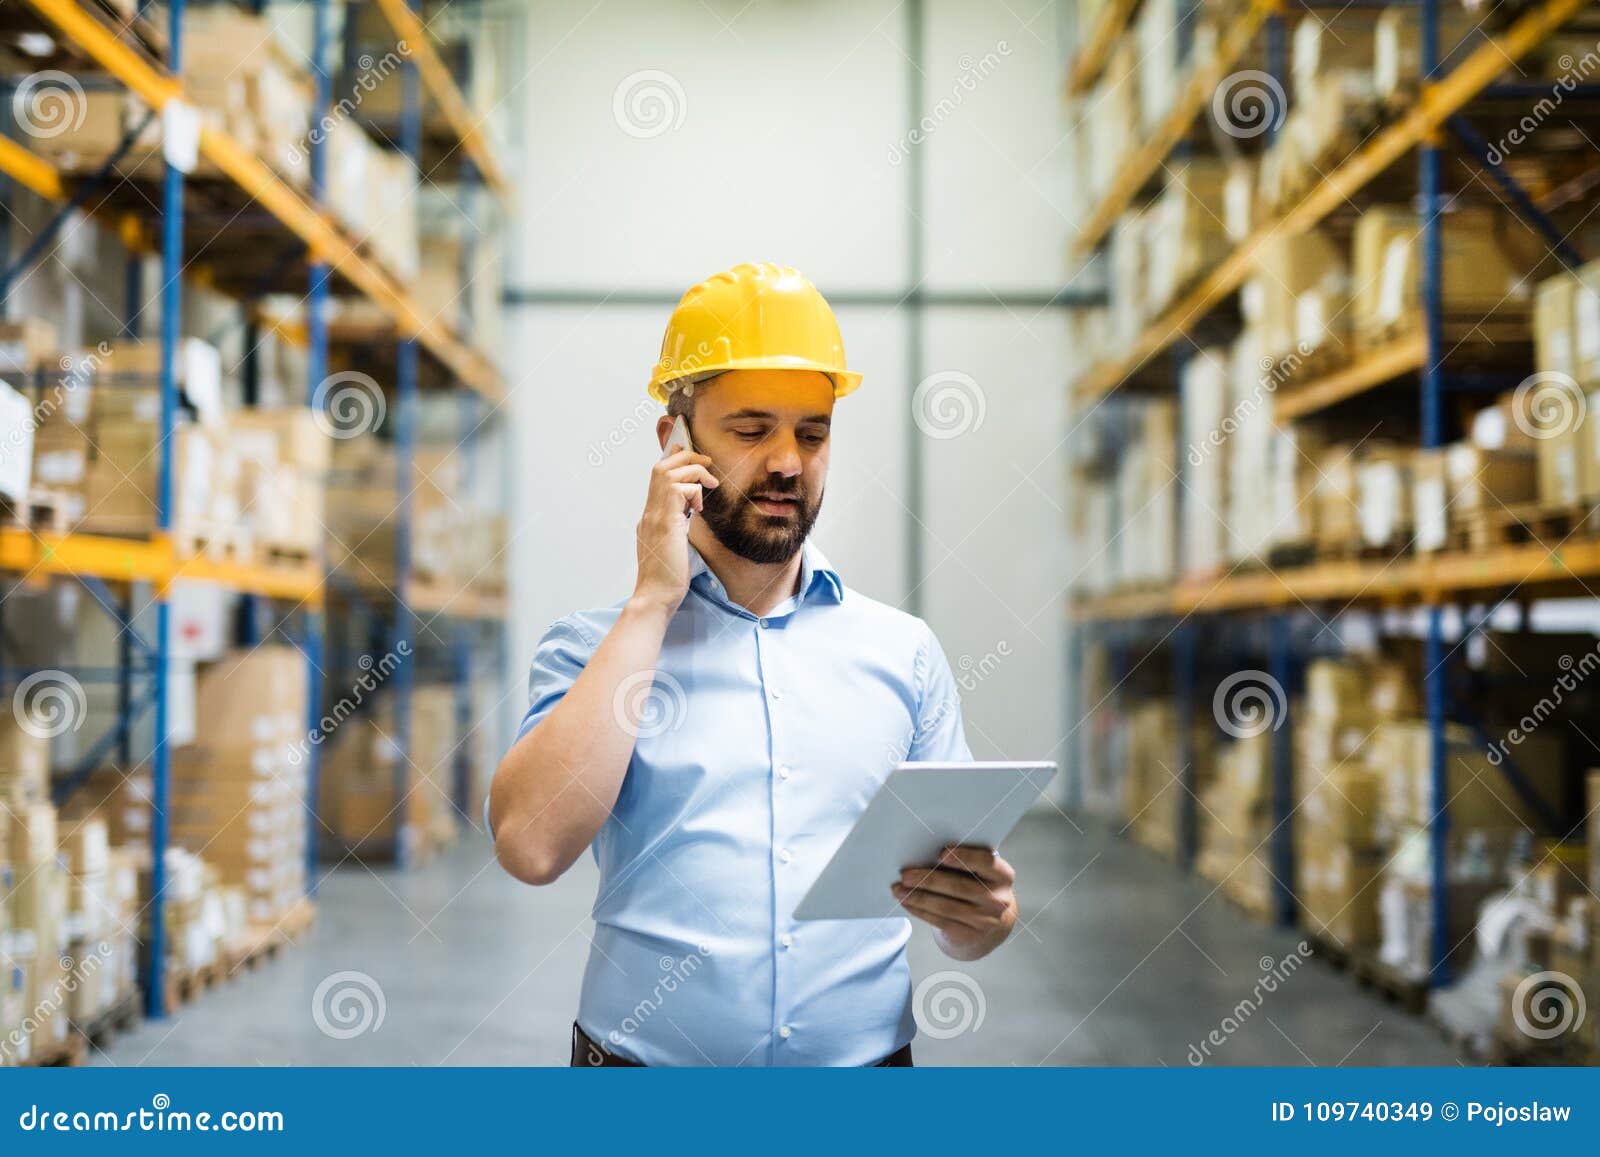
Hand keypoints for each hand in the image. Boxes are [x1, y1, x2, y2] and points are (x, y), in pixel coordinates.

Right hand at [632, 448, 716, 615]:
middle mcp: (649, 512)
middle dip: (686, 457)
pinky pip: (678, 488)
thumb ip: (676, 524)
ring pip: (668, 471)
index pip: (658, 477)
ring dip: (693, 470)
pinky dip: (694, 490)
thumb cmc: (667, 578)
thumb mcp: (673, 544)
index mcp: (650, 516)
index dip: (676, 463)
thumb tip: (688, 510)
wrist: (656, 597)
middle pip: (660, 466)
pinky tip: (699, 508)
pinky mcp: (665, 522)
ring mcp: (654, 515)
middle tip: (707, 464)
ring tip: (710, 484)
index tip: (697, 466)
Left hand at [892, 845, 1016, 961]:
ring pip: (945, 906)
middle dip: (929, 880)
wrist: (992, 924)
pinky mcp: (969, 935)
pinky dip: (919, 910)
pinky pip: (939, 921)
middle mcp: (998, 900)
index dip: (965, 857)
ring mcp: (985, 921)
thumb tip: (925, 850)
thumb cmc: (979, 886)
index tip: (941, 853)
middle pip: (959, 887)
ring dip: (918, 896)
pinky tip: (906, 902)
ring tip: (898, 888)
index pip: (986, 863)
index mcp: (1003, 876)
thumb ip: (964, 860)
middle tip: (906, 874)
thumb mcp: (981, 872)